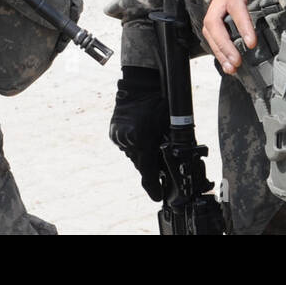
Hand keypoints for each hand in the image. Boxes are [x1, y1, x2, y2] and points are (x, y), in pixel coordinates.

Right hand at [108, 65, 168, 201]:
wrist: (139, 85)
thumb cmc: (159, 102)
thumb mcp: (169, 127)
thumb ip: (169, 148)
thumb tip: (171, 167)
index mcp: (142, 140)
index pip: (148, 172)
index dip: (154, 188)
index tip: (158, 198)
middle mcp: (128, 141)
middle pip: (141, 166)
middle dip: (152, 172)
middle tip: (161, 179)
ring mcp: (119, 138)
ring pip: (134, 157)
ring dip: (144, 158)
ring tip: (153, 154)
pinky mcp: (114, 133)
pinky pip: (127, 147)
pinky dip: (135, 148)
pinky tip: (143, 142)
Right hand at [203, 0, 276, 72]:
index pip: (235, 5)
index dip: (242, 25)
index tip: (250, 43)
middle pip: (212, 21)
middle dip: (222, 45)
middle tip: (236, 63)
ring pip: (209, 25)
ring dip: (218, 48)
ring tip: (231, 67)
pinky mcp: (223, 1)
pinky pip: (214, 24)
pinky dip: (218, 42)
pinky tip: (228, 56)